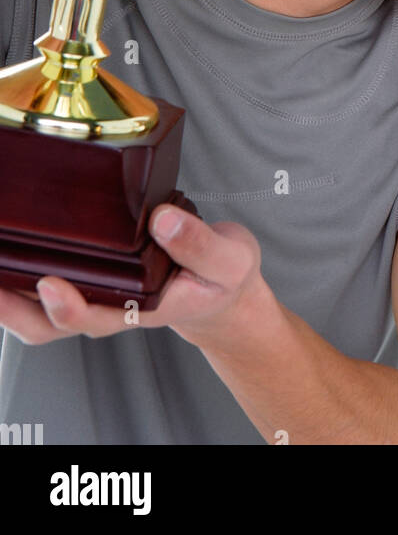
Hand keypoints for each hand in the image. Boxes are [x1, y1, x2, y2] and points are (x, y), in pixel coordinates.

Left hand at [0, 204, 274, 350]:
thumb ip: (199, 243)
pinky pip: (46, 291)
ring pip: (40, 315)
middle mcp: (114, 308)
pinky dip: (19, 280)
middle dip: (16, 307)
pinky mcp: (94, 282)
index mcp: (147, 306)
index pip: (100, 317)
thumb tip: (163, 220)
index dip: (70, 307)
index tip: (51, 284)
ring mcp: (99, 298)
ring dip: (7, 300)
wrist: (221, 292)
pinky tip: (7, 255)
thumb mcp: (229, 259)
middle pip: (53, 323)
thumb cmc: (221, 278)